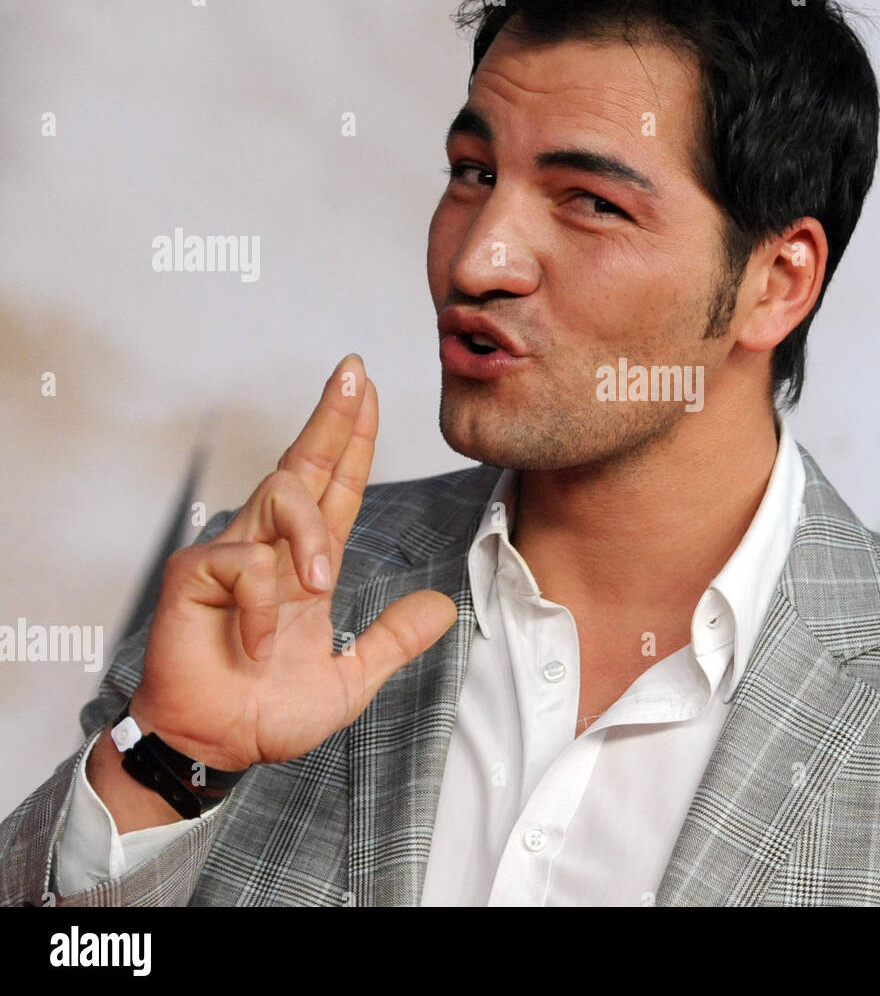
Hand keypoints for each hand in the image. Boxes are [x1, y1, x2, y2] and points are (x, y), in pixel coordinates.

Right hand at [127, 354, 456, 771]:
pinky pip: (247, 564)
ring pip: (280, 498)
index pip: (335, 488)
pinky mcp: (195, 577)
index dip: (352, 441)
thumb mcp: (351, 677)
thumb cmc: (268, 712)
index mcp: (305, 564)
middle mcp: (269, 548)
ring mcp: (230, 557)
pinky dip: (265, 605)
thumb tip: (443, 607)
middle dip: (331, 417)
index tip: (365, 393)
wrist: (219, 749)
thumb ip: (393, 640)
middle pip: (303, 464)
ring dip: (311, 538)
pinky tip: (259, 642)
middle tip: (353, 371)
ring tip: (317, 587)